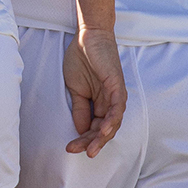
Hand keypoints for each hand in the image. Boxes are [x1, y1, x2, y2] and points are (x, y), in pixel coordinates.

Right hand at [63, 26, 126, 157]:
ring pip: (113, 123)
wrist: (86, 36)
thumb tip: (80, 130)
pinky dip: (112, 120)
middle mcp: (111, 103)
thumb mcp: (75, 89)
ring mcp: (116, 95)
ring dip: (102, 137)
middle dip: (91, 142)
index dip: (83, 139)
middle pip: (104, 129)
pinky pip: (117, 107)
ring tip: (91, 149)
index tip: (70, 147)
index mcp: (101, 104)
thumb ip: (79, 109)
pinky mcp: (117, 86)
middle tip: (78, 151)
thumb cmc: (81, 59)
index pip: (94, 128)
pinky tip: (104, 131)